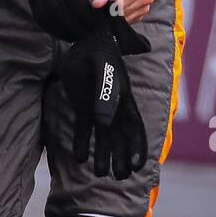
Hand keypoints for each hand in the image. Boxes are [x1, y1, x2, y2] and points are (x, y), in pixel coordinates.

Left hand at [60, 29, 148, 179]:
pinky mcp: (83, 106)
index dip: (136, 146)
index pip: (133, 126)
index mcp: (124, 96)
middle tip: (121, 177)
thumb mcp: (100, 68)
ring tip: (100, 173)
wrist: (84, 39)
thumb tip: (104, 123)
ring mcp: (98, 107)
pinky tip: (79, 157)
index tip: (136, 166)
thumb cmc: (96, 50)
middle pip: (121, 136)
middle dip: (122, 156)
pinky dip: (82, 142)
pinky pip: (83, 127)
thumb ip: (104, 93)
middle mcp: (113, 105)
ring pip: (104, 135)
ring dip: (103, 154)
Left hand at [91, 0, 153, 23]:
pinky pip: (129, 19)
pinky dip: (120, 15)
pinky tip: (117, 4)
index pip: (121, 3)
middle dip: (111, 8)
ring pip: (125, 18)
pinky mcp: (142, 11)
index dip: (107, 3)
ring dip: (115, 12)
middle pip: (123, 11)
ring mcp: (146, 5)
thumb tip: (97, 4)